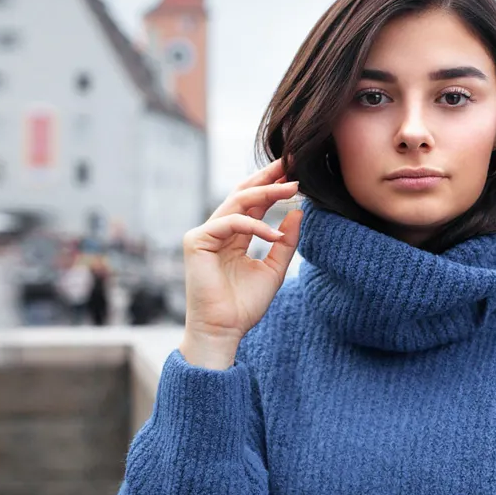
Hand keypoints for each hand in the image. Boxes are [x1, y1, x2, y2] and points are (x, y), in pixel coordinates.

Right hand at [179, 159, 301, 366]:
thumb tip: (298, 212)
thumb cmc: (245, 306)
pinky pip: (230, 222)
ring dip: (266, 193)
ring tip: (292, 188)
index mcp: (234, 236)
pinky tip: (274, 234)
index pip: (253, 203)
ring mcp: (205, 234)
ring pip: (237, 202)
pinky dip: (255, 226)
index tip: (295, 173)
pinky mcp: (197, 241)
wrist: (224, 331)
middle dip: (267, 178)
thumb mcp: (274, 269)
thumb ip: (285, 242)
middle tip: (290, 164)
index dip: (272, 186)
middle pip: (242, 193)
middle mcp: (218, 231)